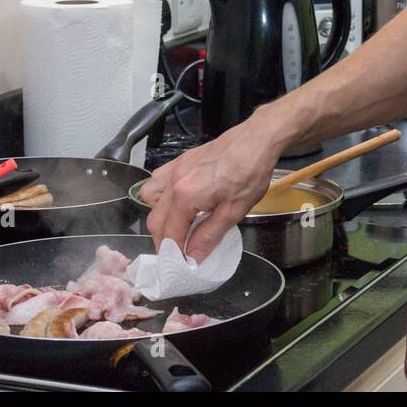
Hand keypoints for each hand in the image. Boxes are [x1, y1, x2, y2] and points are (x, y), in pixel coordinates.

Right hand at [140, 108, 288, 261]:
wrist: (257, 139)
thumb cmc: (250, 172)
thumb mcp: (234, 211)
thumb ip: (208, 236)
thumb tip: (192, 258)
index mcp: (184, 196)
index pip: (170, 235)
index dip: (174, 254)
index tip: (181, 266)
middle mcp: (173, 182)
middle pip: (155, 221)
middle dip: (164, 241)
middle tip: (180, 254)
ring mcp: (174, 169)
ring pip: (150, 201)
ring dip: (160, 219)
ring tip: (178, 229)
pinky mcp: (180, 161)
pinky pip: (157, 182)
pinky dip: (159, 197)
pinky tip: (177, 202)